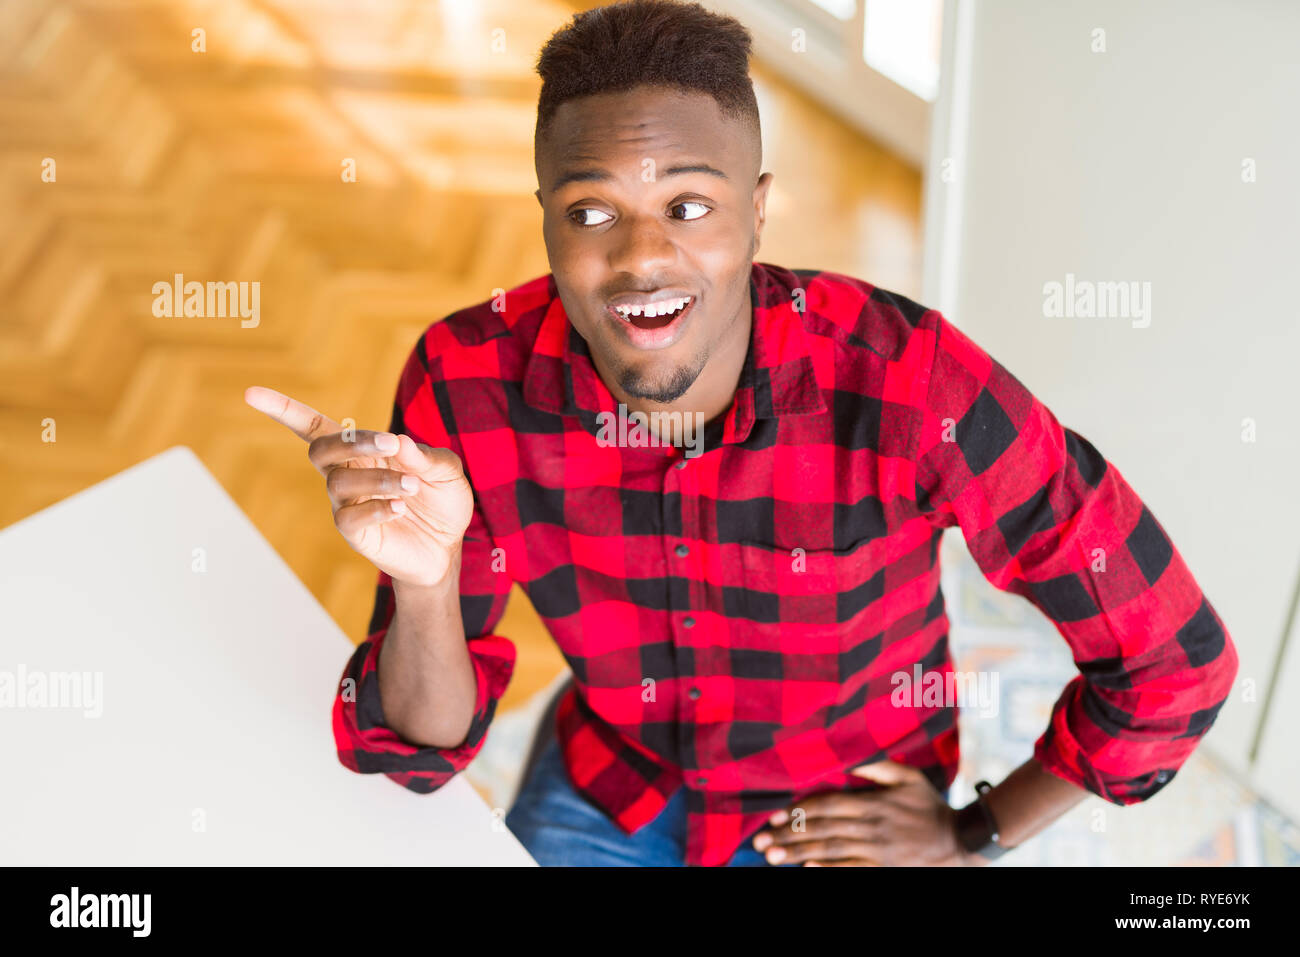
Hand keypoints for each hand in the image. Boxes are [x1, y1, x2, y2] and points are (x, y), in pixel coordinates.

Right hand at [243, 386, 472, 586]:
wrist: (446, 549)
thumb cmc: (441, 502)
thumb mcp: (446, 472)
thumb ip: (427, 456)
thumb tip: (401, 442)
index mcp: (362, 451)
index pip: (315, 427)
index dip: (284, 410)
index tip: (251, 394)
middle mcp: (346, 474)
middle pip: (321, 449)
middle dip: (352, 441)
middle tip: (392, 444)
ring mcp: (346, 504)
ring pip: (340, 483)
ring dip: (379, 480)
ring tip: (412, 487)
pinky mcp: (354, 533)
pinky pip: (349, 517)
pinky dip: (375, 508)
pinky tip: (399, 508)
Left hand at [751, 759, 984, 865]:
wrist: (959, 842)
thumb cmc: (929, 806)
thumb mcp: (908, 778)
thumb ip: (878, 767)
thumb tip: (850, 759)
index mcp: (873, 803)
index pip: (828, 805)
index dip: (798, 810)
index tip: (774, 815)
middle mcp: (871, 827)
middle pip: (822, 830)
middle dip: (789, 835)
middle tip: (761, 841)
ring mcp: (876, 851)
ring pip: (830, 851)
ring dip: (799, 853)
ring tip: (773, 857)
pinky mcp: (881, 868)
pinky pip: (850, 869)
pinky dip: (827, 869)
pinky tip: (806, 868)